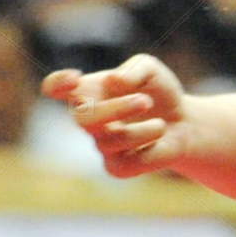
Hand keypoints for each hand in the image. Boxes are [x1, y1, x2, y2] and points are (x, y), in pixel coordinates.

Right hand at [43, 54, 189, 178]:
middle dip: (116, 109)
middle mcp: (88, 119)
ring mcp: (100, 145)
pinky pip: (128, 163)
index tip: (75, 78)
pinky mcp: (117, 167)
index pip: (54, 87)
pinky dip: (150, 150)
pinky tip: (159, 139)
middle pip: (83, 119)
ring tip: (161, 124)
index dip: (56, 84)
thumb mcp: (151, 70)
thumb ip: (135, 69)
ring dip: (141, 130)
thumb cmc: (158, 92)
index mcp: (88, 91)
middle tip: (145, 101)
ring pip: (110, 141)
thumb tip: (114, 82)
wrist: (182, 122)